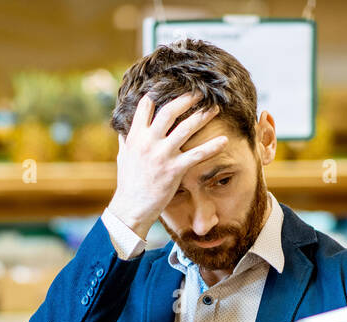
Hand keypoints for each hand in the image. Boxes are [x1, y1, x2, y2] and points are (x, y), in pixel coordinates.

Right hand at [107, 93, 227, 237]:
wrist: (130, 208)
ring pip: (186, 128)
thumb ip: (126, 141)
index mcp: (135, 136)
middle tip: (200, 92)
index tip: (171, 88)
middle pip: (170, 111)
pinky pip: (197, 155)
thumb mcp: (122, 158)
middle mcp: (148, 141)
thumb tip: (123, 131)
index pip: (146, 106)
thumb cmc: (128, 184)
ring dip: (203, 115)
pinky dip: (212, 147)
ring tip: (215, 108)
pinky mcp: (174, 170)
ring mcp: (162, 155)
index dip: (159, 95)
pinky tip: (224, 141)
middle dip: (187, 99)